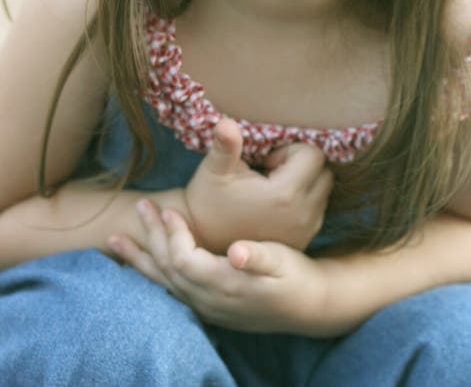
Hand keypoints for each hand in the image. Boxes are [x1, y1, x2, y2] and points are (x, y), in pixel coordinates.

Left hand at [109, 201, 329, 334]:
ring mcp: (206, 306)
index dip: (173, 234)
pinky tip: (145, 262)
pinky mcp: (209, 306)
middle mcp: (208, 300)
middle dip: (150, 238)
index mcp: (223, 284)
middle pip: (167, 269)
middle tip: (139, 207)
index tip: (169, 208)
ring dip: (141, 258)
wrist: (309, 307)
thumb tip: (237, 252)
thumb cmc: (296, 277)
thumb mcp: (282, 262)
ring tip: (116, 241)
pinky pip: (171, 288)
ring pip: (164, 282)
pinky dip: (153, 272)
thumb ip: (257, 257)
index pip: (183, 259)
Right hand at [183, 118, 333, 253]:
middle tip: (272, 171)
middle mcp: (303, 214)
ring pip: (323, 190)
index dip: (290, 150)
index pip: (314, 154)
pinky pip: (318, 209)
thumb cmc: (208, 202)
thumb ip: (226, 146)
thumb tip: (226, 122)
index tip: (267, 161)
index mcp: (285, 194)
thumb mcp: (214, 171)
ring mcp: (306, 230)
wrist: (205, 246)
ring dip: (305, 181)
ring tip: (273, 187)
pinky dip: (304, 200)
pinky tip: (277, 204)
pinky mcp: (304, 240)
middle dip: (302, 164)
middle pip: (324, 171)